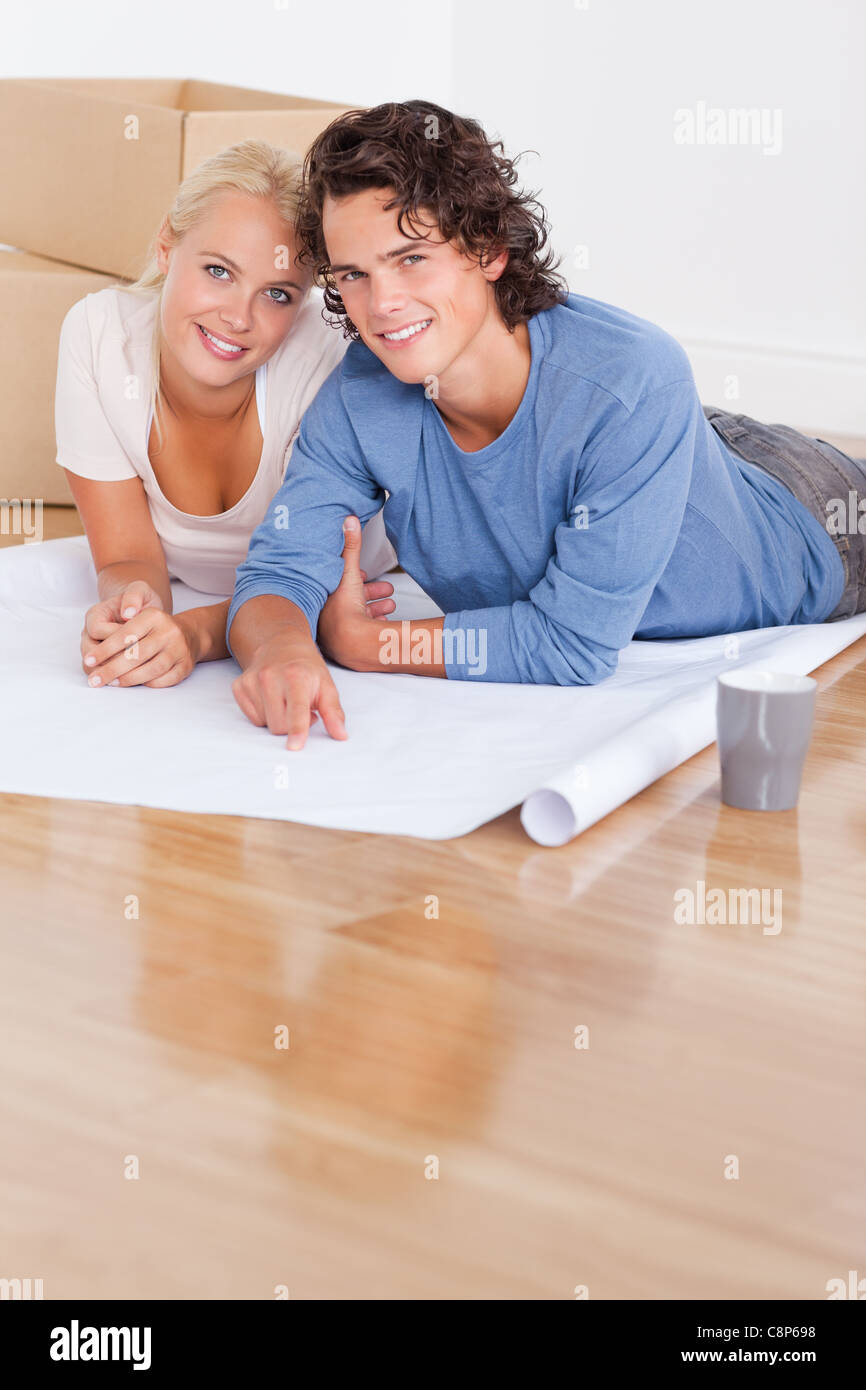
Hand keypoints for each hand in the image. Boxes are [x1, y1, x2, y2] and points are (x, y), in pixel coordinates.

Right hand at [81, 579, 164, 673]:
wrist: (140, 611)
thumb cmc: (140, 601)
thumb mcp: (141, 591)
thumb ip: (134, 596)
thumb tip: (128, 613)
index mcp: (96, 614)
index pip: (97, 629)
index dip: (114, 639)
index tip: (135, 644)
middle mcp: (89, 631)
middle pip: (88, 651)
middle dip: (107, 661)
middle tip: (129, 669)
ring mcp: (92, 647)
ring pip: (90, 665)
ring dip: (106, 673)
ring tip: (126, 680)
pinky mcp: (99, 660)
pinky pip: (98, 672)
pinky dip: (109, 678)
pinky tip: (126, 682)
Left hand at [81, 605, 198, 688]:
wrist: (189, 633)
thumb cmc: (154, 625)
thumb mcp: (139, 609)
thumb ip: (117, 622)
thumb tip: (97, 637)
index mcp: (154, 616)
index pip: (125, 635)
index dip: (104, 649)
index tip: (88, 661)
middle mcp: (169, 632)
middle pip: (136, 655)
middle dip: (111, 670)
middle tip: (94, 680)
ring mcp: (179, 650)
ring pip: (151, 669)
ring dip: (128, 679)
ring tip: (112, 683)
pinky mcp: (186, 666)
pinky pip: (165, 680)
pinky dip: (148, 684)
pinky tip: (134, 685)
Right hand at [232, 630, 346, 749]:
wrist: (281, 645)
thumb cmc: (306, 669)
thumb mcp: (326, 686)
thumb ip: (333, 713)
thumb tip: (341, 735)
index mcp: (296, 676)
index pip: (297, 709)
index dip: (297, 729)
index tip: (294, 746)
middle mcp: (270, 676)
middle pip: (279, 725)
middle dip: (291, 725)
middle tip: (300, 708)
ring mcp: (252, 680)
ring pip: (264, 723)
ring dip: (277, 719)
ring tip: (285, 701)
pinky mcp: (239, 686)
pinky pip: (252, 718)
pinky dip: (263, 714)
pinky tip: (271, 699)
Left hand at [317, 516, 396, 668]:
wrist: (351, 643)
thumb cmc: (345, 609)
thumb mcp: (349, 572)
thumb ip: (351, 546)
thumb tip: (349, 521)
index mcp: (323, 597)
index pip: (336, 584)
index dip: (352, 577)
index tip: (363, 574)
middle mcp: (327, 616)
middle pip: (350, 600)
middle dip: (370, 592)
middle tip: (385, 588)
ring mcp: (337, 632)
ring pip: (359, 616)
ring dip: (376, 607)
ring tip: (389, 603)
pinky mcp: (349, 645)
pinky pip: (363, 632)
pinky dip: (376, 624)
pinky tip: (385, 620)